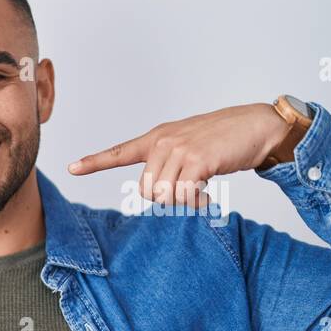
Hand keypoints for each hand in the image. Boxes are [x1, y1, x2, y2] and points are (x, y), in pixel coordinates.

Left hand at [67, 102, 292, 208]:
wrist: (258, 126)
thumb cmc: (223, 140)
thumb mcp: (187, 145)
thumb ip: (167, 163)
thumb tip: (156, 194)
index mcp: (157, 138)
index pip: (119, 151)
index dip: (94, 162)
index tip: (71, 168)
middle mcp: (163, 142)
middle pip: (145, 190)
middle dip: (165, 200)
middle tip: (189, 194)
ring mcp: (179, 150)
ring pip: (163, 195)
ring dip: (183, 203)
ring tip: (200, 194)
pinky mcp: (197, 160)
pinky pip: (184, 196)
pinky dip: (196, 204)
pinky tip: (208, 199)